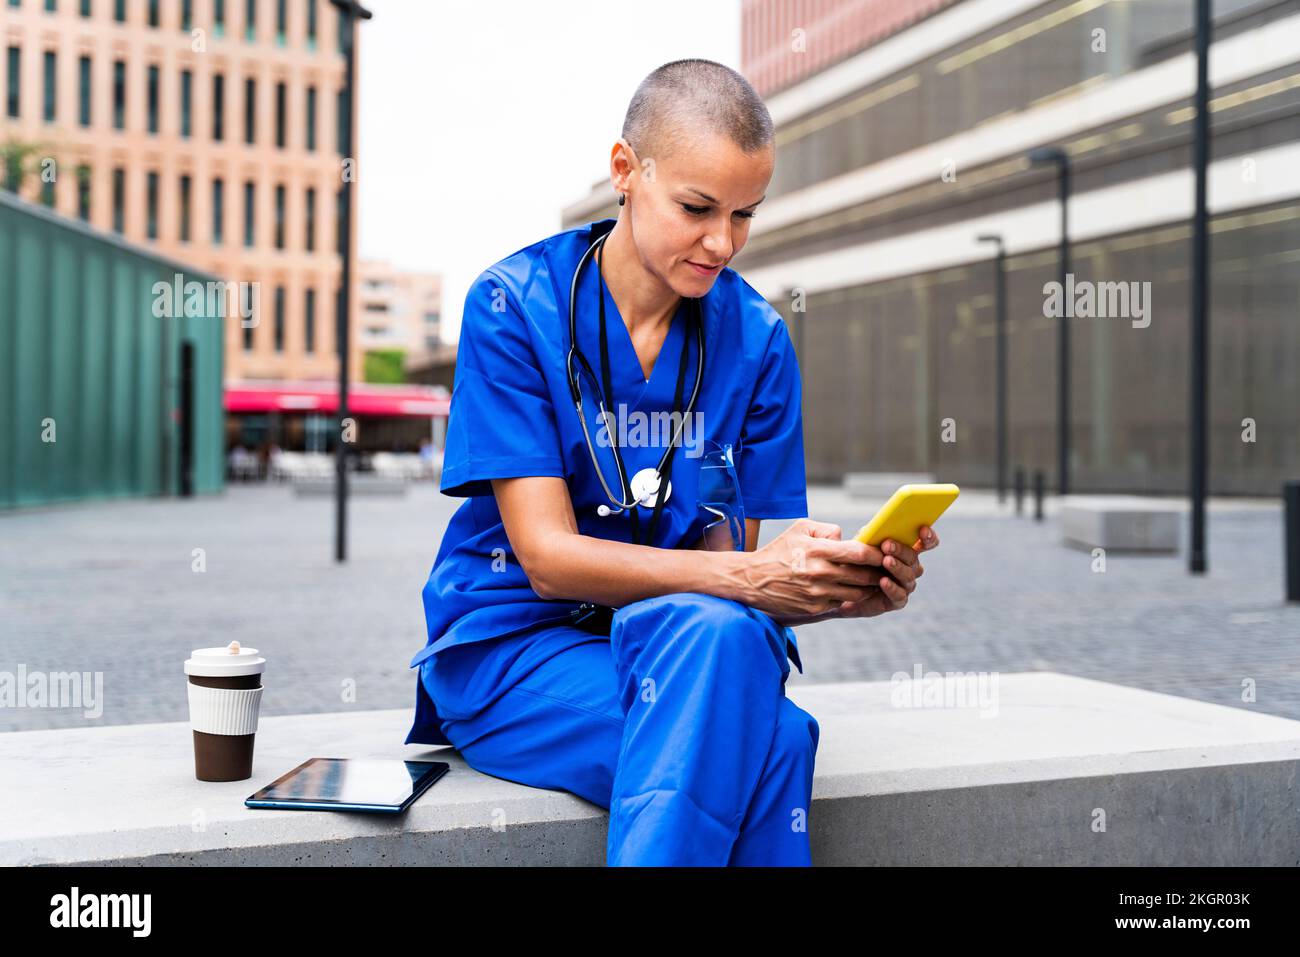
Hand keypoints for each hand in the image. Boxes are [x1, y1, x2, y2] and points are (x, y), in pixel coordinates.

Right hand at [736, 518, 886, 621]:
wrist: (751, 580)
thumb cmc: (778, 551)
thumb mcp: (799, 529)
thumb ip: (827, 530)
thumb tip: (847, 538)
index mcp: (817, 550)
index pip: (859, 553)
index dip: (877, 553)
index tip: (884, 552)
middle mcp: (819, 573)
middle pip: (863, 575)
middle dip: (878, 572)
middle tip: (885, 568)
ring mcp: (817, 593)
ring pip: (856, 592)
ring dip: (866, 587)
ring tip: (870, 580)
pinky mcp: (814, 608)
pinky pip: (840, 602)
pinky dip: (846, 596)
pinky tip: (846, 589)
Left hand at [833, 525, 940, 618]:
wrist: (846, 590)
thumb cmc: (857, 562)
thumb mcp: (861, 546)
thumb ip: (868, 536)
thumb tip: (870, 529)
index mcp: (906, 551)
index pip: (926, 543)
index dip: (928, 537)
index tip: (922, 529)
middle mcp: (911, 567)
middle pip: (913, 558)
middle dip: (901, 550)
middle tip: (887, 545)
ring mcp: (906, 584)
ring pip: (908, 576)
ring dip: (897, 567)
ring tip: (886, 561)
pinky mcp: (898, 600)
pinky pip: (899, 594)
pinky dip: (892, 587)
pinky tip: (883, 581)